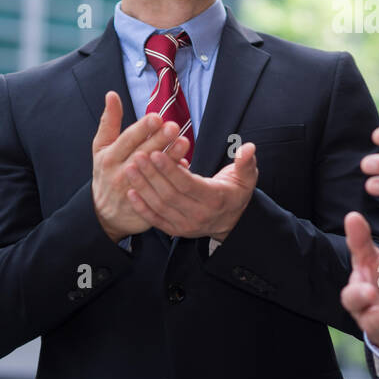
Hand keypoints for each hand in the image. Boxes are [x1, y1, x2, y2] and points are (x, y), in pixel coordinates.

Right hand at [91, 91, 192, 241]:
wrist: (104, 213)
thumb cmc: (106, 172)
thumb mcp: (101, 147)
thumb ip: (109, 121)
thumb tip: (111, 94)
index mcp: (110, 156)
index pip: (127, 139)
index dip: (142, 128)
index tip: (156, 117)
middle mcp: (120, 172)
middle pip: (143, 154)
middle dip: (159, 140)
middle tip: (174, 127)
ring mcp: (132, 190)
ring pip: (154, 172)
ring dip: (170, 157)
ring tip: (185, 143)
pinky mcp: (145, 203)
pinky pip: (160, 189)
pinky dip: (172, 178)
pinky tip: (185, 165)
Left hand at [124, 134, 258, 241]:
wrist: (232, 221)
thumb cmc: (235, 192)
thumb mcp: (246, 177)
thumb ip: (246, 162)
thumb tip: (248, 148)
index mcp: (214, 199)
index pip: (188, 184)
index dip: (170, 170)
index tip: (156, 153)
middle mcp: (199, 215)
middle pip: (170, 195)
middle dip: (152, 175)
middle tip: (138, 156)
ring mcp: (186, 225)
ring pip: (159, 206)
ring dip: (143, 188)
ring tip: (130, 168)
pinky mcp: (176, 230)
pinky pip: (155, 220)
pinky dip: (142, 207)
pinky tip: (130, 192)